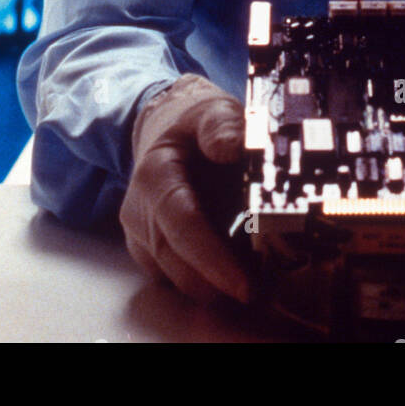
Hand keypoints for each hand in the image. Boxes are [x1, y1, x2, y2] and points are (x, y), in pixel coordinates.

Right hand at [119, 73, 253, 305]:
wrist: (170, 133)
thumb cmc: (196, 126)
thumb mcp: (213, 112)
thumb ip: (222, 126)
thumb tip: (231, 146)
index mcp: (154, 176)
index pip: (182, 226)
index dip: (212, 259)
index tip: (244, 284)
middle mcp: (139, 213)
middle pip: (177, 262)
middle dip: (219, 284)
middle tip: (265, 293)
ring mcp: (141, 238)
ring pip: (176, 278)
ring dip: (215, 288)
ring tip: (259, 283)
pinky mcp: (151, 254)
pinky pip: (177, 279)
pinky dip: (207, 283)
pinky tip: (238, 274)